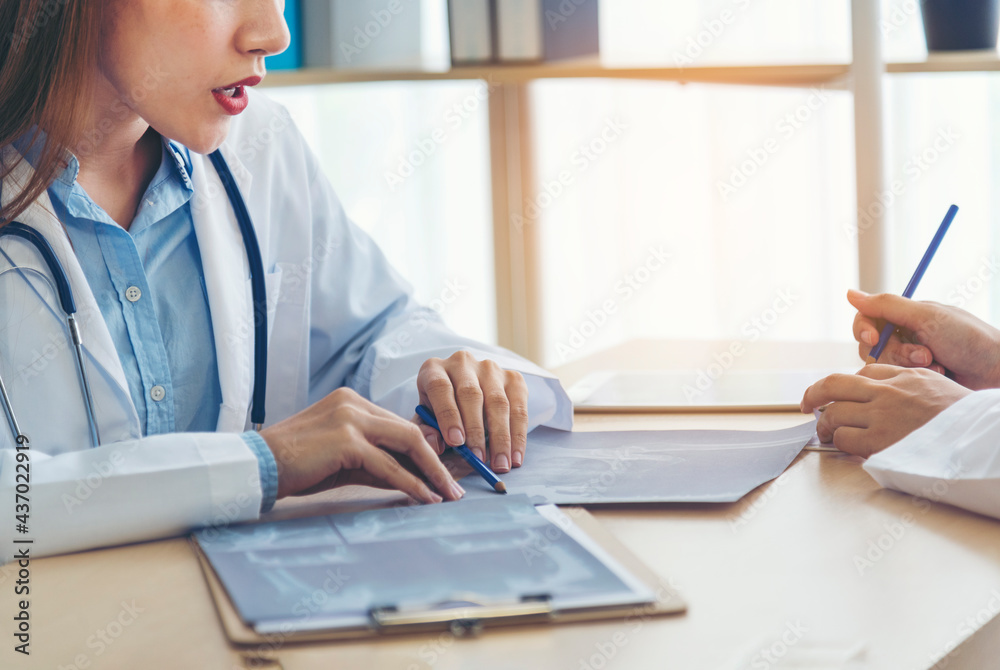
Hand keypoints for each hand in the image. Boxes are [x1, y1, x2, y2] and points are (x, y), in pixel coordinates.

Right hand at [259, 388, 463, 502]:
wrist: (258, 467)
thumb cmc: (296, 467)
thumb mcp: (343, 461)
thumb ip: (376, 462)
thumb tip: (413, 478)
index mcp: (352, 401)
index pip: (398, 425)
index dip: (425, 449)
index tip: (444, 470)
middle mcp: (354, 403)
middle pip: (409, 431)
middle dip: (437, 460)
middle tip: (455, 485)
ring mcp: (351, 418)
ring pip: (406, 443)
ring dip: (432, 472)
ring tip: (447, 494)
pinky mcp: (346, 440)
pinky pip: (388, 465)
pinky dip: (411, 483)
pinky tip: (424, 497)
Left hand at [415, 351, 528, 473]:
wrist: (463, 397)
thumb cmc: (439, 411)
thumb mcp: (425, 419)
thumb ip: (425, 431)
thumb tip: (435, 445)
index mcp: (434, 369)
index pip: (441, 388)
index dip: (448, 415)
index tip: (455, 443)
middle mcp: (462, 362)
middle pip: (471, 394)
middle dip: (476, 431)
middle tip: (478, 459)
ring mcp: (490, 368)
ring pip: (498, 402)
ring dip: (501, 437)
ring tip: (500, 464)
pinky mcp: (513, 378)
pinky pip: (519, 408)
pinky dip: (518, 435)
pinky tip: (515, 457)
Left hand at [800, 365, 970, 456]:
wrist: (981, 436)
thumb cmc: (966, 418)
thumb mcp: (940, 387)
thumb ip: (914, 386)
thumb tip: (896, 395)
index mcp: (905, 376)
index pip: (864, 372)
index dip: (848, 385)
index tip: (840, 394)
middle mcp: (888, 391)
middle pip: (834, 384)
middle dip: (813, 393)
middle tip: (807, 404)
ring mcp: (882, 414)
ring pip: (834, 413)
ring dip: (824, 425)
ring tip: (824, 433)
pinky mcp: (879, 439)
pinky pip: (844, 437)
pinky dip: (839, 442)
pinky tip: (842, 445)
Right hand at [849, 289, 999, 389]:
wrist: (997, 370)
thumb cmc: (969, 340)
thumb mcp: (926, 317)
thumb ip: (887, 305)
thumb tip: (850, 293)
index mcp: (905, 316)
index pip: (866, 318)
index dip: (863, 329)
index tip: (873, 338)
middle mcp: (904, 335)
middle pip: (871, 346)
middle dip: (896, 353)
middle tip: (924, 355)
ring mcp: (909, 358)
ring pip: (882, 366)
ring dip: (908, 366)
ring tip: (936, 366)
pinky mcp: (914, 378)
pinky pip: (895, 381)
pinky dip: (915, 378)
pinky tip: (938, 376)